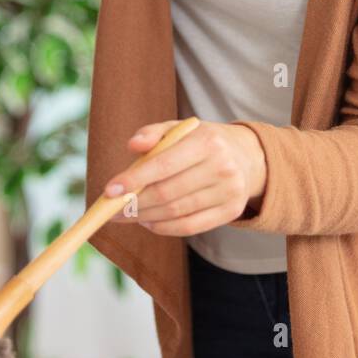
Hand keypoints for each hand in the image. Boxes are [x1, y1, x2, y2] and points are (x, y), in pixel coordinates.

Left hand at [102, 119, 266, 235]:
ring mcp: (229, 192)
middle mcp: (221, 167)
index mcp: (207, 142)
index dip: (135, 179)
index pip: (164, 164)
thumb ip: (153, 133)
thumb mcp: (180, 129)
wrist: (247, 156)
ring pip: (176, 212)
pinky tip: (148, 222)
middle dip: (134, 203)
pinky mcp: (231, 212)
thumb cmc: (202, 141)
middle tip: (112, 208)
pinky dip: (164, 228)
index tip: (109, 189)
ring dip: (145, 217)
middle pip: (167, 193)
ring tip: (127, 215)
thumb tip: (132, 146)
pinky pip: (190, 227)